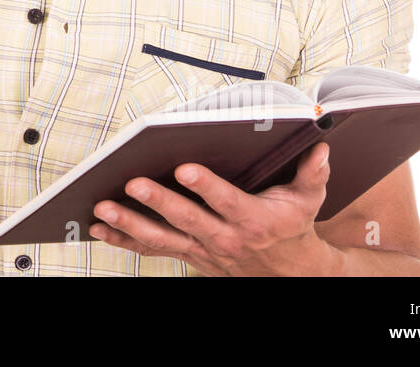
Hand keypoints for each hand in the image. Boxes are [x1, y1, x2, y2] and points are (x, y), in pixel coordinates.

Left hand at [90, 141, 338, 275]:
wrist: (290, 274)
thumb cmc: (293, 227)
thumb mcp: (308, 200)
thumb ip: (313, 173)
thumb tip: (319, 146)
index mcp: (253, 219)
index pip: (227, 201)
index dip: (206, 186)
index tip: (185, 168)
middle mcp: (225, 237)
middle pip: (186, 219)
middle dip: (158, 201)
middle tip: (132, 183)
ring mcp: (203, 249)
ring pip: (162, 238)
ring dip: (130, 224)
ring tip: (103, 208)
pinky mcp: (189, 254)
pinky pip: (152, 249)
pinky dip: (125, 240)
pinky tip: (100, 228)